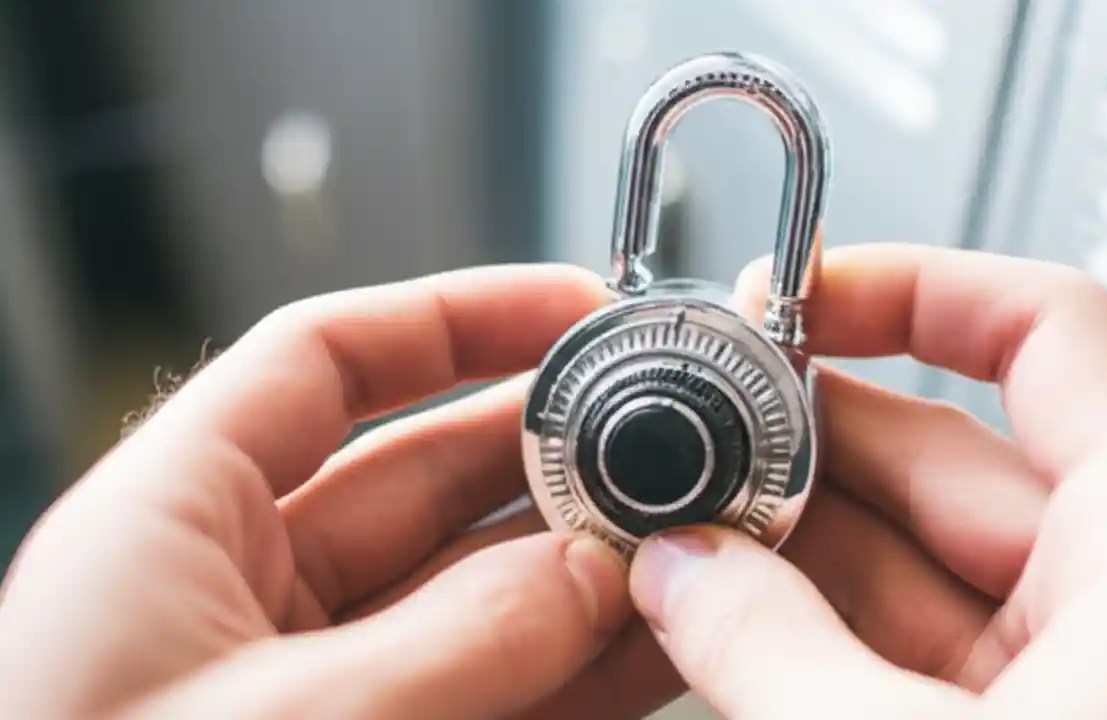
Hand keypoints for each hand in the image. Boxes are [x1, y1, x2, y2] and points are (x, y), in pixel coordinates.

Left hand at [0, 265, 635, 717]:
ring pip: (473, 593)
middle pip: (424, 475)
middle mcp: (244, 594)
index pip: (326, 364)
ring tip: (693, 546)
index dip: (456, 318)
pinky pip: (486, 693)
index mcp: (175, 525)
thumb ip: (460, 646)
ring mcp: (312, 688)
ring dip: (583, 571)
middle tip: (673, 444)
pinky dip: (569, 674)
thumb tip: (600, 574)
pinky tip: (655, 651)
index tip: (575, 311)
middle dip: (554, 454)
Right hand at [626, 245, 1106, 717]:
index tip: (792, 296)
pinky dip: (809, 628)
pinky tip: (722, 614)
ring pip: (908, 561)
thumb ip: (769, 650)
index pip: (1048, 336)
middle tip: (690, 431)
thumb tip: (679, 574)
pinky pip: (900, 647)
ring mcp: (1078, 676)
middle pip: (947, 452)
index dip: (909, 289)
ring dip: (785, 543)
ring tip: (676, 532)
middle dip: (800, 436)